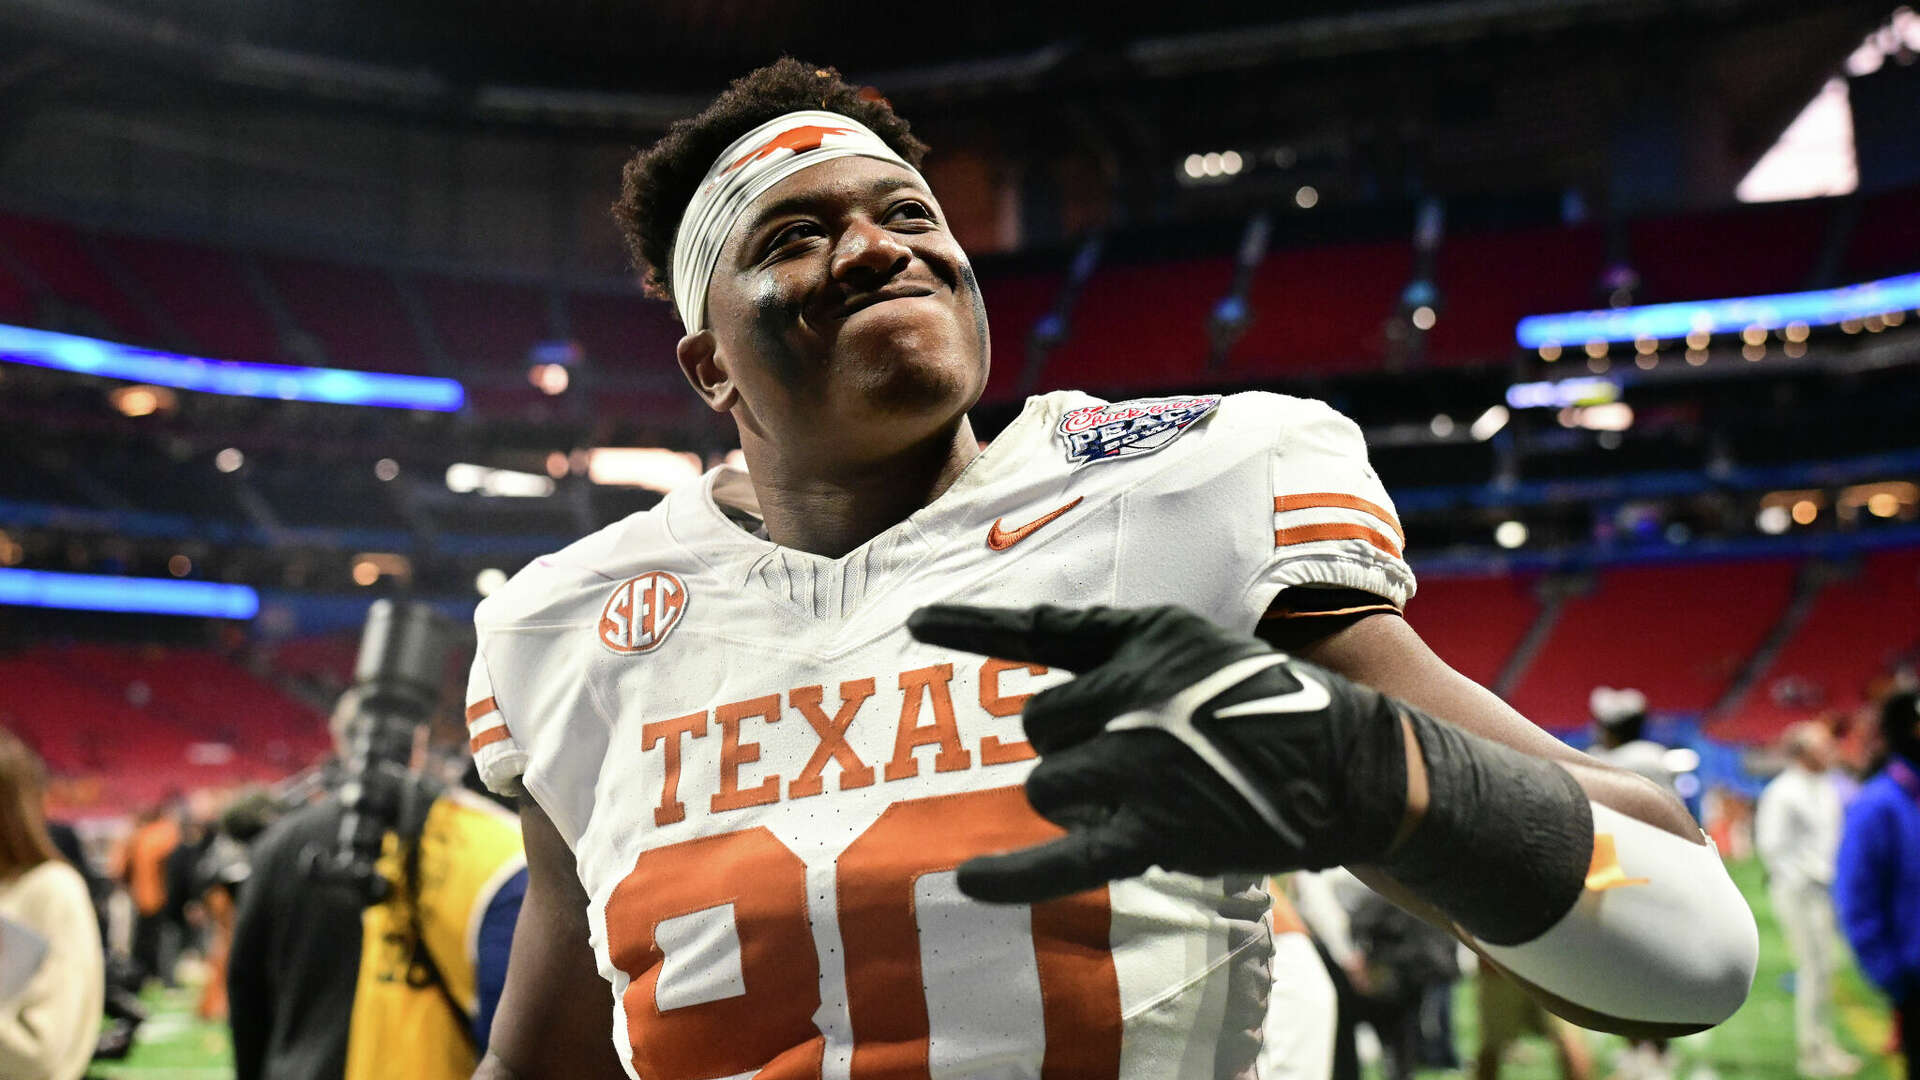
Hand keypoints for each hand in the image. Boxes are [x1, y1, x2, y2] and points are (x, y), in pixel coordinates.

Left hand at [906, 603, 1412, 903]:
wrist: (1358, 765)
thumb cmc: (1278, 707)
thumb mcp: (1205, 650)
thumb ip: (1129, 662)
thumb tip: (1048, 707)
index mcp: (1146, 636)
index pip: (1040, 629)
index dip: (972, 628)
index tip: (917, 621)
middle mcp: (1135, 691)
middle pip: (1038, 726)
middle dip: (1067, 747)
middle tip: (1128, 760)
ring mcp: (1142, 761)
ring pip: (1046, 786)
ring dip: (1077, 799)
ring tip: (1144, 798)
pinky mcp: (1155, 829)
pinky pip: (1063, 856)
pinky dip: (1013, 876)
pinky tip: (968, 881)